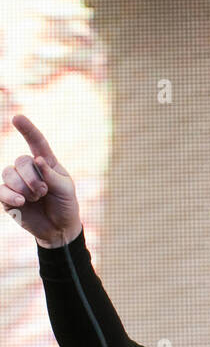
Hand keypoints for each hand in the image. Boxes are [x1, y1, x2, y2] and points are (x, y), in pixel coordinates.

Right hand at [1, 115, 81, 247]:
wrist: (59, 229)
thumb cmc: (65, 205)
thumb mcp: (66, 189)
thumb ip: (52, 175)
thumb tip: (37, 160)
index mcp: (46, 163)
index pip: (36, 142)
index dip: (27, 129)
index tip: (17, 118)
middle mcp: (29, 170)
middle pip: (21, 161)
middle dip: (32, 178)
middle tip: (44, 192)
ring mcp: (16, 183)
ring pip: (8, 173)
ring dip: (23, 187)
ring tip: (35, 198)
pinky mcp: (7, 198)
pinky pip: (1, 190)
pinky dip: (11, 195)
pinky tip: (21, 202)